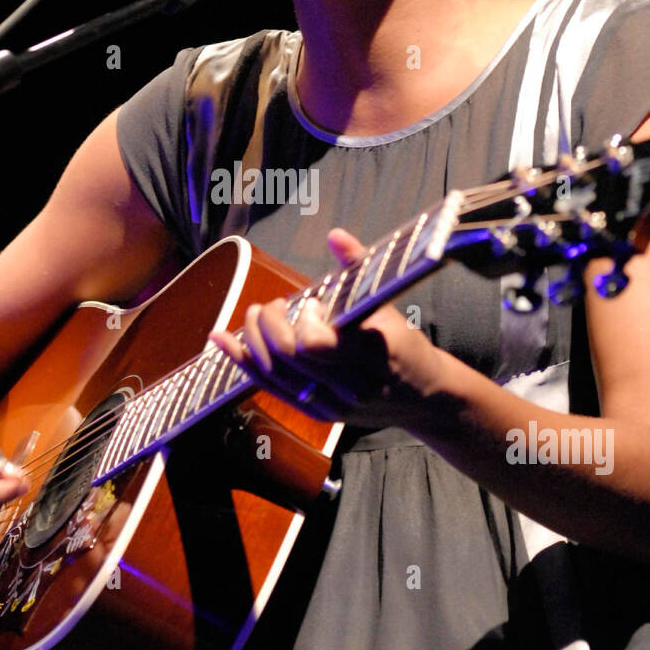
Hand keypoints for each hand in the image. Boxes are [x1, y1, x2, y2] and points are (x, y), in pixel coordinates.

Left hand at [209, 228, 444, 427]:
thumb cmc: (405, 345)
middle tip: (271, 304)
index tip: (309, 303)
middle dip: (270, 325)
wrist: (424, 399)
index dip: (302, 321)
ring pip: (275, 376)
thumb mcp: (389, 308)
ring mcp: (332, 406)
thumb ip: (359, 270)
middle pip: (289, 358)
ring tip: (253, 315)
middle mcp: (350, 387)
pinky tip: (224, 342)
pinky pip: (273, 390)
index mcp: (371, 357)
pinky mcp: (318, 414)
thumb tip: (335, 235)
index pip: (316, 345)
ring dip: (253, 341)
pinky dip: (245, 363)